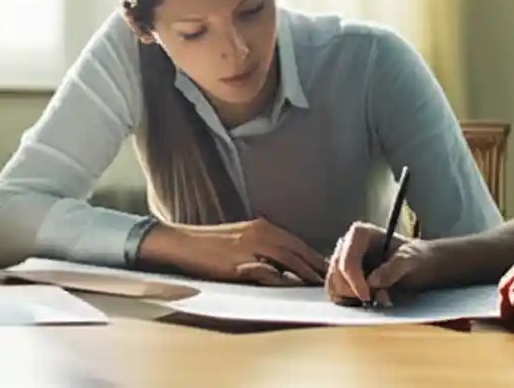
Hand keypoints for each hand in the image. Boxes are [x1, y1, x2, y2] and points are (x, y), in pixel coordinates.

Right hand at [139, 217, 327, 285]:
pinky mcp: (237, 263)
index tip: (326, 265)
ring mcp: (248, 248)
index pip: (294, 241)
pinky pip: (264, 271)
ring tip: (318, 283)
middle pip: (295, 249)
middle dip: (314, 263)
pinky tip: (291, 286)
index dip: (312, 253)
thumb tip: (283, 261)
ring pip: (285, 259)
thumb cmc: (210, 243)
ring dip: (304, 271)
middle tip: (331, 276)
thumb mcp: (241, 238)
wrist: (183, 242)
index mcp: (260, 227)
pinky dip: (280, 278)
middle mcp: (258, 234)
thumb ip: (262, 246)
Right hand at [325, 221, 435, 305]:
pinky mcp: (343, 276)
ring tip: (375, 299)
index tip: (367, 297)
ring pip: (333, 284)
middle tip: (377, 299)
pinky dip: (347, 301)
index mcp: (360, 233)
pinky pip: (335, 291)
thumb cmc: (416, 257)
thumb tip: (372, 281)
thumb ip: (394, 268)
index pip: (347, 260)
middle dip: (354, 292)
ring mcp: (342, 260)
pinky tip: (366, 301)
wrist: (419, 265)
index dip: (354, 281)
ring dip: (351, 298)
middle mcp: (347, 244)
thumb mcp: (411, 259)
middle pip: (337, 273)